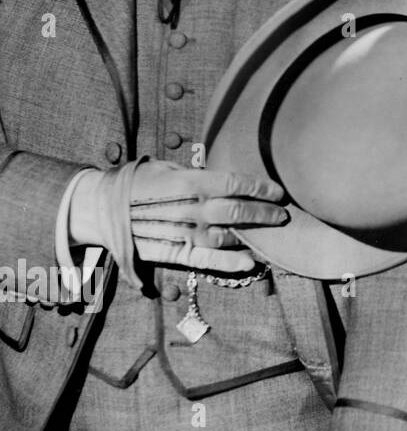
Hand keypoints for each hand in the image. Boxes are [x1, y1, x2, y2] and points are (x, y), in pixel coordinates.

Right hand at [71, 160, 286, 285]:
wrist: (100, 207)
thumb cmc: (137, 182)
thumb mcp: (168, 168)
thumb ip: (198, 174)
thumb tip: (226, 175)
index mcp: (190, 182)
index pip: (236, 183)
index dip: (261, 188)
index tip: (279, 192)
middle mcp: (191, 208)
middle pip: (238, 211)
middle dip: (266, 213)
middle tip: (282, 214)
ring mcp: (184, 232)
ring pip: (228, 235)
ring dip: (253, 235)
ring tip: (272, 234)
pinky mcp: (175, 252)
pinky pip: (207, 260)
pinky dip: (231, 263)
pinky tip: (250, 263)